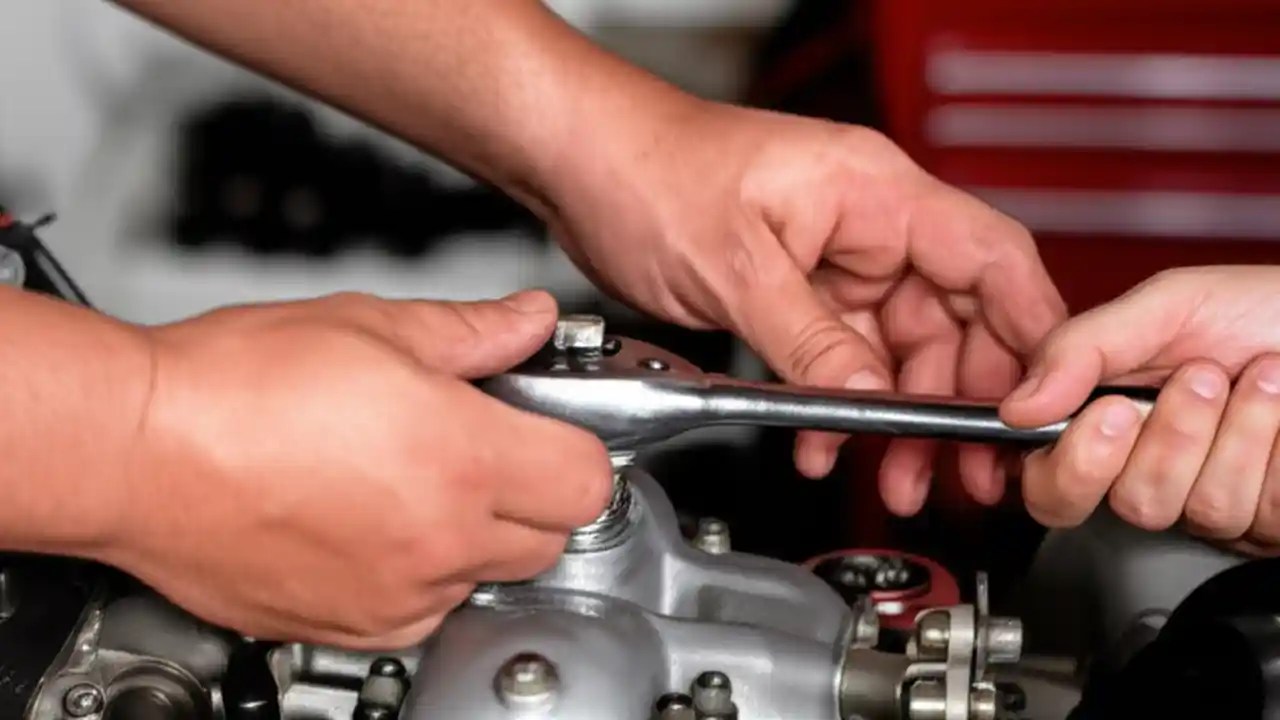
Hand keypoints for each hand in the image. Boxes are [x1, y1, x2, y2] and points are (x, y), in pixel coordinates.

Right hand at [104, 290, 611, 648]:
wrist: (136, 449)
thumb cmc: (233, 386)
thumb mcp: (372, 325)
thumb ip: (473, 332)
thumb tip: (528, 323)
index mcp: (462, 460)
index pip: (588, 480)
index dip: (577, 447)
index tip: (552, 429)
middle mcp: (439, 540)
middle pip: (550, 538)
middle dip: (531, 493)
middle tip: (482, 448)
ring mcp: (395, 593)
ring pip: (487, 577)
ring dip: (474, 537)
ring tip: (413, 482)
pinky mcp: (348, 624)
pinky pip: (424, 613)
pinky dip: (421, 577)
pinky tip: (374, 524)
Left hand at [550, 100, 1065, 513]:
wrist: (581, 167)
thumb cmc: (649, 170)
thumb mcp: (736, 266)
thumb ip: (811, 339)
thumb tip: (871, 396)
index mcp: (875, 193)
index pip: (989, 259)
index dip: (1030, 335)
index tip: (1039, 402)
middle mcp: (868, 224)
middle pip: (955, 318)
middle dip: (958, 403)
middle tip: (962, 470)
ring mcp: (837, 259)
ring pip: (900, 350)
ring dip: (898, 420)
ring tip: (900, 478)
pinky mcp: (801, 290)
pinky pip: (844, 357)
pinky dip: (843, 407)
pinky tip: (827, 447)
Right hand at [1000, 266, 1279, 550]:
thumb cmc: (1273, 309)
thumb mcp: (1169, 303)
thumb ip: (1081, 347)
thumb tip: (1013, 404)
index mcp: (1110, 419)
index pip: (1048, 482)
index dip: (1067, 464)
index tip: (1107, 413)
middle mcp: (1156, 467)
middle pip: (1117, 503)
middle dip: (1165, 436)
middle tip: (1197, 380)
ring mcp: (1216, 498)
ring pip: (1188, 506)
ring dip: (1230, 431)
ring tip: (1260, 380)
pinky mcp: (1269, 520)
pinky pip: (1250, 510)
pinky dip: (1270, 446)